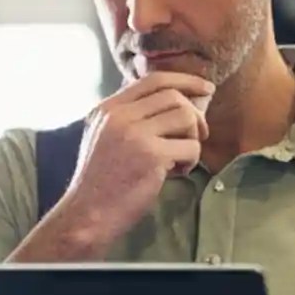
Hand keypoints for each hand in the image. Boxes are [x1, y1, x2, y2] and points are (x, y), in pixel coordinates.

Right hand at [56, 72, 213, 244]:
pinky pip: (191, 147)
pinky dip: (191, 160)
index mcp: (107, 108)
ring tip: (182, 158)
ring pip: (186, 117)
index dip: (185, 80)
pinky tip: (177, 173)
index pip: (153, 80)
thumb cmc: (100, 181)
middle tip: (199, 135)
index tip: (206, 89)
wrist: (87, 214)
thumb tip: (173, 102)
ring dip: (193, 138)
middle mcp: (119, 115)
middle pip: (174, 97)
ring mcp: (135, 134)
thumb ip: (127, 117)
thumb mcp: (104, 137)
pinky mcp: (151, 156)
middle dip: (195, 115)